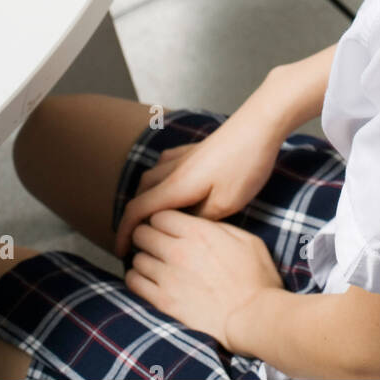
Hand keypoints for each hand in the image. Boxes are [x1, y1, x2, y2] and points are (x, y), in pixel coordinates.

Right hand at [113, 99, 285, 257]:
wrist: (260, 125)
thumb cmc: (245, 165)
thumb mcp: (225, 204)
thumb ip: (199, 220)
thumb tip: (182, 230)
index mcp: (176, 187)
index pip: (136, 212)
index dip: (123, 234)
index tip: (120, 254)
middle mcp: (172, 169)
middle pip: (139, 195)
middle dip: (132, 220)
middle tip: (137, 242)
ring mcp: (182, 156)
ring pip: (149, 179)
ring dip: (144, 199)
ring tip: (151, 219)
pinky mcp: (194, 149)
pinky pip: (164, 165)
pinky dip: (157, 180)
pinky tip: (168, 184)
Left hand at [125, 209, 283, 350]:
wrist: (252, 317)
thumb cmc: (256, 279)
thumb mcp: (247, 240)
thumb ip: (220, 227)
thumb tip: (203, 224)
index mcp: (199, 232)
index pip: (160, 214)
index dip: (162, 219)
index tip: (167, 227)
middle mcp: (179, 250)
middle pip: (142, 233)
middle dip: (147, 235)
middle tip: (155, 243)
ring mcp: (168, 277)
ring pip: (136, 258)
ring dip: (143, 258)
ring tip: (153, 263)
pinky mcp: (163, 301)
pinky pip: (134, 282)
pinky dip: (136, 278)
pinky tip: (147, 280)